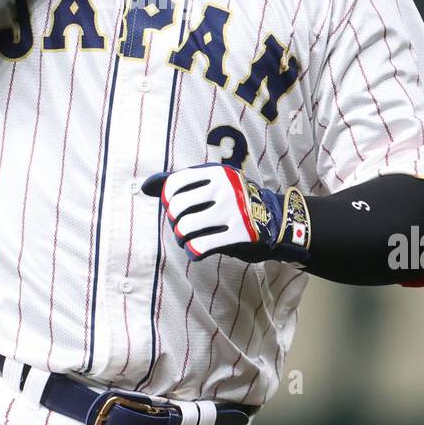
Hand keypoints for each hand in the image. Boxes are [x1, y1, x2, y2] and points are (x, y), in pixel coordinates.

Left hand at [141, 162, 311, 264]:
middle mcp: (225, 188)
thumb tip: (145, 187)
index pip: (173, 186)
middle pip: (176, 208)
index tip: (178, 209)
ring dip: (183, 238)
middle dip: (175, 222)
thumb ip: (180, 183)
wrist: (278, 221)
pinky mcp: (240, 234)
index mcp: (216, 173)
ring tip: (190, 239)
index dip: (169, 201)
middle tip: (185, 227)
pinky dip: (194, 251)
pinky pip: (200, 246)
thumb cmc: (236, 202)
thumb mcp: (213, 184)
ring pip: (185, 228)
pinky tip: (199, 249)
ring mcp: (233, 211)